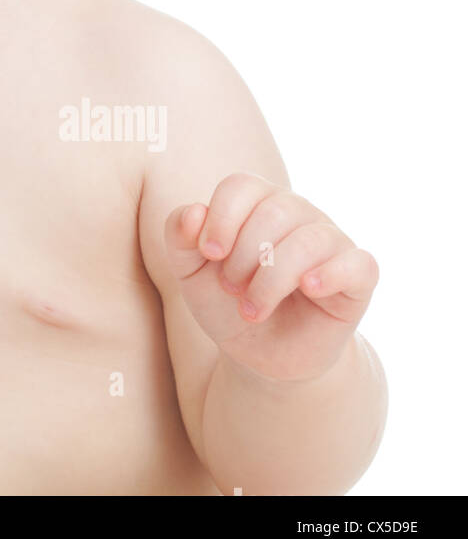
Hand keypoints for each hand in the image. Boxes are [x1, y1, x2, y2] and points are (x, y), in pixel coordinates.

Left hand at [164, 172, 378, 382]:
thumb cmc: (225, 301)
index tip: (209, 255)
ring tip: (252, 308)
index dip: (221, 218)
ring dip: (272, 279)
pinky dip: (331, 274)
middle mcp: (297, 212)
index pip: (241, 185)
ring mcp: (331, 241)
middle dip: (244, 256)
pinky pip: (359, 263)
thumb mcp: (190, 272)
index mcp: (256, 201)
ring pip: (309, 240)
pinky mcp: (358, 277)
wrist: (260, 353)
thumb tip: (194, 211)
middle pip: (274, 211)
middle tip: (231, 288)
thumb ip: (179, 237)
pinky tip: (308, 288)